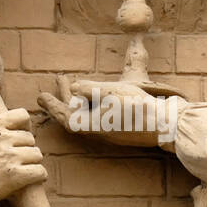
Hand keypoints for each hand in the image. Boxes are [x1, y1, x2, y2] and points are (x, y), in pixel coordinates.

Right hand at [0, 109, 45, 204]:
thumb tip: (23, 130)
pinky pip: (40, 172)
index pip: (23, 115)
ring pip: (37, 155)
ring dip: (31, 164)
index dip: (24, 128)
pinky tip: (28, 180)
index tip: (17, 138)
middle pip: (31, 139)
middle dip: (25, 150)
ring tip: (18, 171)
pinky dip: (38, 176)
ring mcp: (10, 156)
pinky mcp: (15, 175)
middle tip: (13, 161)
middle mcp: (4, 137)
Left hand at [39, 78, 186, 149]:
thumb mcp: (110, 93)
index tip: (39, 96)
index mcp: (91, 124)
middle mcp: (99, 129)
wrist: (167, 125)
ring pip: (91, 110)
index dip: (52, 105)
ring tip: (77, 79)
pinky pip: (104, 111)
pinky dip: (97, 98)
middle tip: (59, 78)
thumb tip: (74, 87)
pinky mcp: (123, 125)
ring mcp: (112, 128)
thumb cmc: (138, 109)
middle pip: (77, 111)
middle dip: (66, 94)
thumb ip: (89, 88)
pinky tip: (99, 90)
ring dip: (83, 94)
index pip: (65, 115)